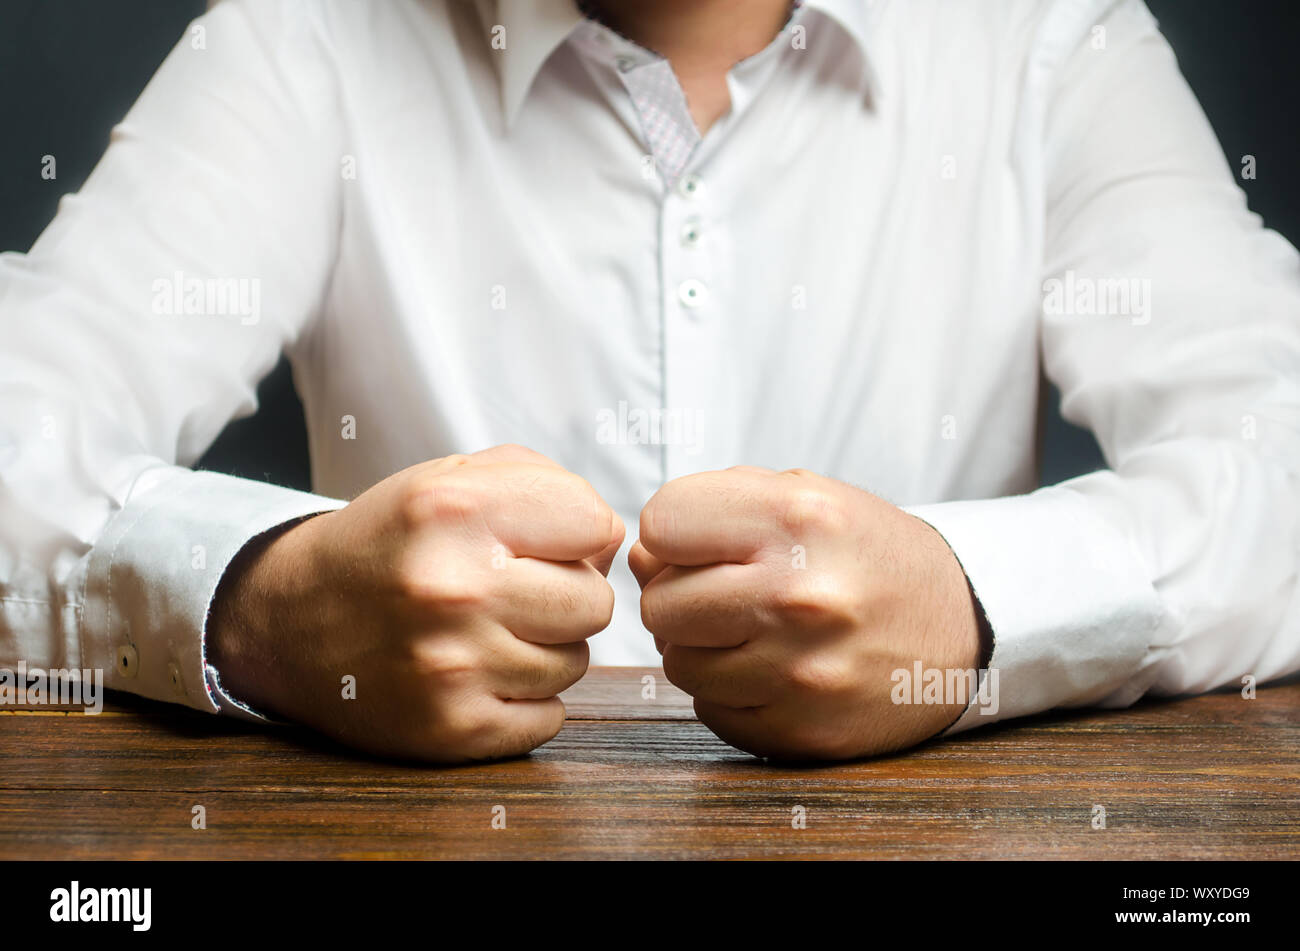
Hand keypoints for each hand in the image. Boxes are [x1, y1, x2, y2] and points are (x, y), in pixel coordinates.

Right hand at [209, 444, 623, 761]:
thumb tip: (613, 540)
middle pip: (596, 602)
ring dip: (546, 648)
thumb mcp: (450, 479)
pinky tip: (480, 674)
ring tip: (490, 630)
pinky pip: (549, 718)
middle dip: (567, 594)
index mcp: (455, 510)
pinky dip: (526, 700)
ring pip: (576, 662)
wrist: (288, 619)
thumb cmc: (392, 543)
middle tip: (517, 591)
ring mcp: (451, 665)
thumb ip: (545, 484)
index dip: (580, 534)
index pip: (597, 524)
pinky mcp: (450, 728)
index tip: (546, 541)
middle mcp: (452, 587)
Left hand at [629, 466, 982, 760]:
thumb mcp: (806, 497)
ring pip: (678, 663)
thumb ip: (715, 508)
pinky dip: (729, 690)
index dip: (674, 532)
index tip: (703, 541)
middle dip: (680, 594)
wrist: (965, 627)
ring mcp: (801, 670)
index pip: (662, 523)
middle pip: (660, 602)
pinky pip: (712, 709)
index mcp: (798, 520)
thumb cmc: (867, 553)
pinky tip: (773, 667)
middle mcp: (799, 595)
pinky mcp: (803, 728)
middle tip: (724, 591)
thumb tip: (638, 557)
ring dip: (700, 646)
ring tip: (750, 628)